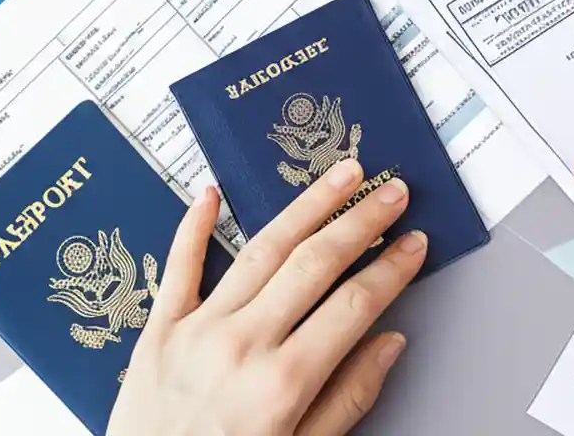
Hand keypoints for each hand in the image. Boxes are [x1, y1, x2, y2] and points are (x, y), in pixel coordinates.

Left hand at [108, 160, 427, 435]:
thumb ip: (348, 397)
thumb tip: (389, 343)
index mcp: (284, 383)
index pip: (355, 305)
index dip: (392, 268)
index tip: (415, 242)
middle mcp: (242, 346)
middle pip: (315, 264)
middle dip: (362, 222)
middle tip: (393, 192)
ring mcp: (197, 332)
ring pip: (262, 251)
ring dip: (307, 206)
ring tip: (341, 177)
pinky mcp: (157, 333)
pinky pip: (179, 268)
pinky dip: (193, 227)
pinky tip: (213, 194)